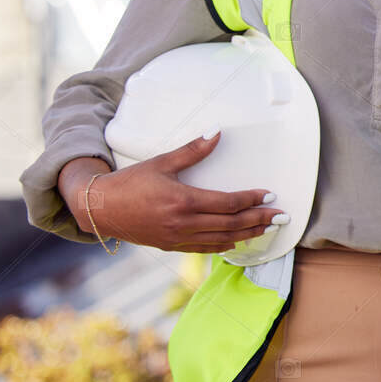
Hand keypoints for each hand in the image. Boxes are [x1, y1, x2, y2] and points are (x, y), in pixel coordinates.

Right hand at [58, 133, 284, 253]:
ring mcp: (177, 237)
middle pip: (231, 224)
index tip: (270, 196)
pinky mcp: (170, 245)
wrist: (99, 208)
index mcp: (183, 201)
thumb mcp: (162, 163)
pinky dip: (224, 245)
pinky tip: (238, 241)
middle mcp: (183, 223)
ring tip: (267, 229)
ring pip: (221, 239)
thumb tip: (217, 132)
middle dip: (259, 220)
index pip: (228, 203)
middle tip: (281, 217)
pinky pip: (204, 249)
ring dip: (247, 234)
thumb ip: (192, 150)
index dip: (252, 200)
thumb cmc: (130, 182)